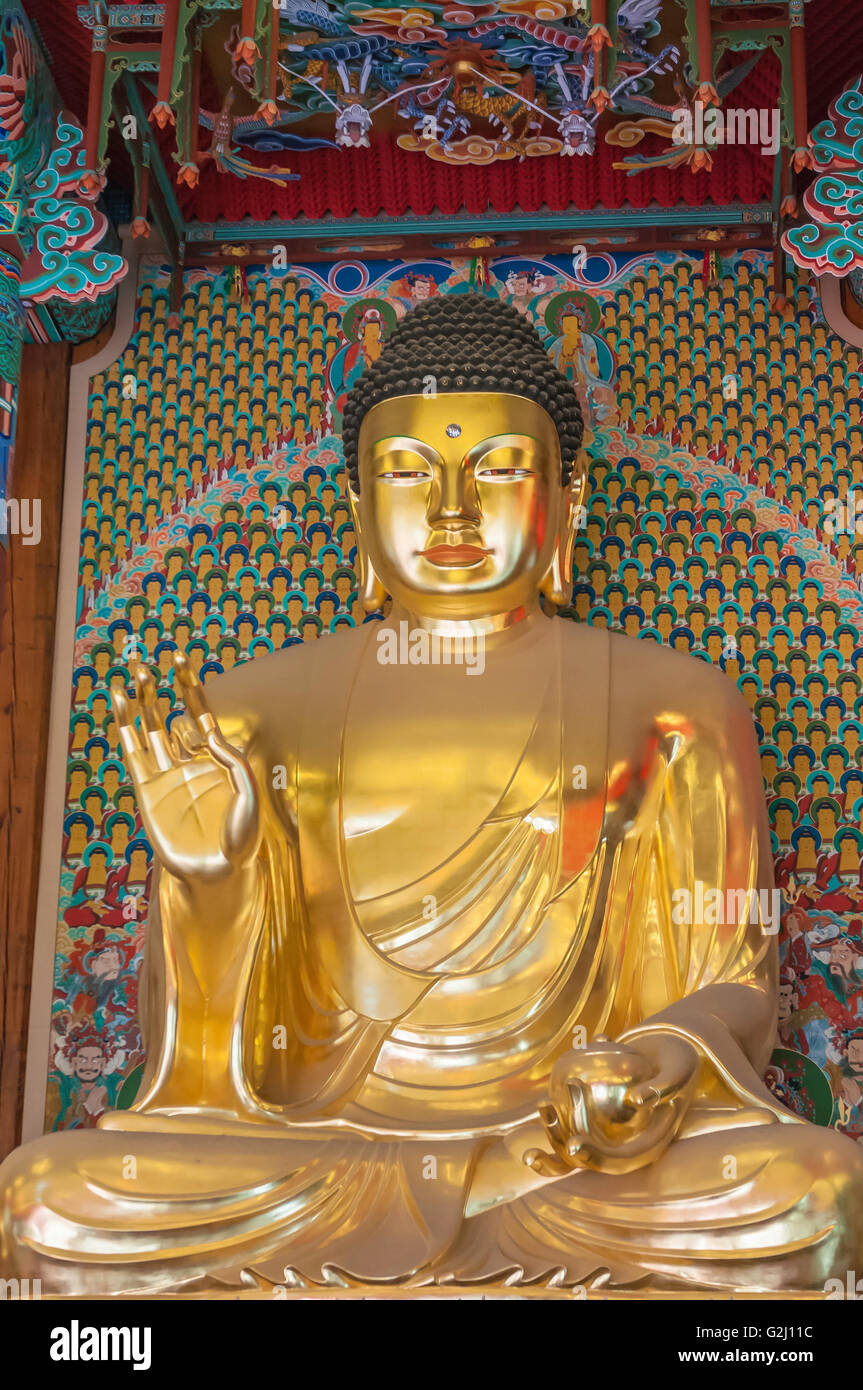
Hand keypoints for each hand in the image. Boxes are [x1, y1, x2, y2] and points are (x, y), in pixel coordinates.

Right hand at [110, 655, 259, 883]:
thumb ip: (233, 759)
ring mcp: (166, 774)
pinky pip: (133, 752)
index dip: (189, 686)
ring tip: (132, 674)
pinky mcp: (147, 790)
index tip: (180, 658)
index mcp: (216, 759)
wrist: (217, 872)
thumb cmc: (241, 837)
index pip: (201, 714)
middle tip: (146, 662)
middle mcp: (189, 762)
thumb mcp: (249, 792)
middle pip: (169, 715)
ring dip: (140, 701)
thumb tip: (206, 732)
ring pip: (148, 729)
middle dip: (159, 689)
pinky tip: (117, 704)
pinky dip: (124, 727)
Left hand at [524, 1032, 697, 1177]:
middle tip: (541, 1125)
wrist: (668, 1051)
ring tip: (543, 1105)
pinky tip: (550, 1081)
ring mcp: (606, 1126)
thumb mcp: (678, 1073)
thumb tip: (636, 1100)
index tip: (574, 1144)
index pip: (617, 1163)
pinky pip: (572, 1108)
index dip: (594, 1159)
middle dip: (559, 1150)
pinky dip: (562, 1098)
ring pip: (573, 1135)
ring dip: (553, 1127)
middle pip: (588, 1158)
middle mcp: (623, 1142)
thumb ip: (662, 1088)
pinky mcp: (594, 1106)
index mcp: (645, 1146)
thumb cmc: (677, 1064)